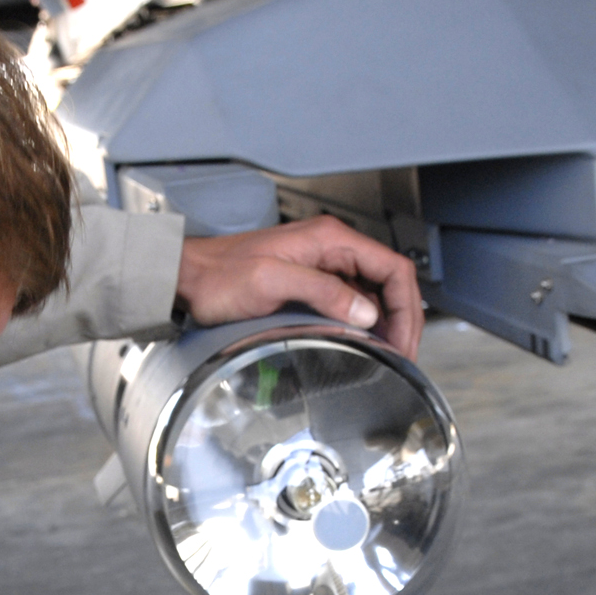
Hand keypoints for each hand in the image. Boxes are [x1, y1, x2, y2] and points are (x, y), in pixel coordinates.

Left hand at [174, 216, 424, 359]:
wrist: (190, 277)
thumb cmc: (220, 275)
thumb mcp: (271, 282)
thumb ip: (322, 292)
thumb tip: (367, 312)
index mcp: (330, 240)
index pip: (393, 268)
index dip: (406, 308)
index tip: (404, 341)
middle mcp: (331, 248)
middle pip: (389, 281)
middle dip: (402, 319)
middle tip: (403, 354)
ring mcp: (323, 265)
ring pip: (373, 293)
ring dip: (386, 323)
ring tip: (388, 353)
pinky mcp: (312, 282)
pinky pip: (351, 300)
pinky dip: (365, 323)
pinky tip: (363, 343)